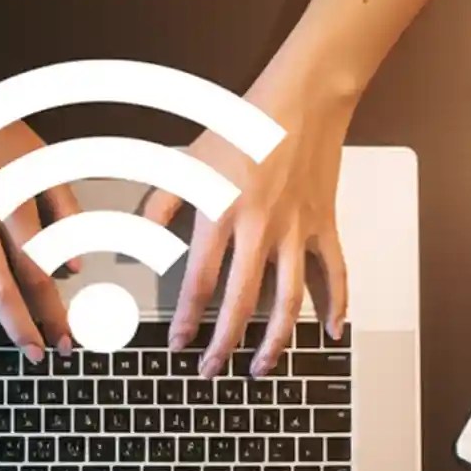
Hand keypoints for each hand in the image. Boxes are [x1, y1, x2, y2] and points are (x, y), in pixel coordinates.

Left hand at [142, 77, 353, 377]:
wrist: (301, 99)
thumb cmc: (243, 126)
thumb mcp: (186, 160)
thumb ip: (158, 203)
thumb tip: (133, 238)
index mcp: (221, 214)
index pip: (199, 283)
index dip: (187, 321)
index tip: (179, 346)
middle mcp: (260, 229)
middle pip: (241, 303)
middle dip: (225, 344)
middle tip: (213, 371)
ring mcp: (297, 231)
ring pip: (289, 300)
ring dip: (276, 341)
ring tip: (262, 368)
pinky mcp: (324, 226)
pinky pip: (335, 273)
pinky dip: (338, 305)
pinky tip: (332, 333)